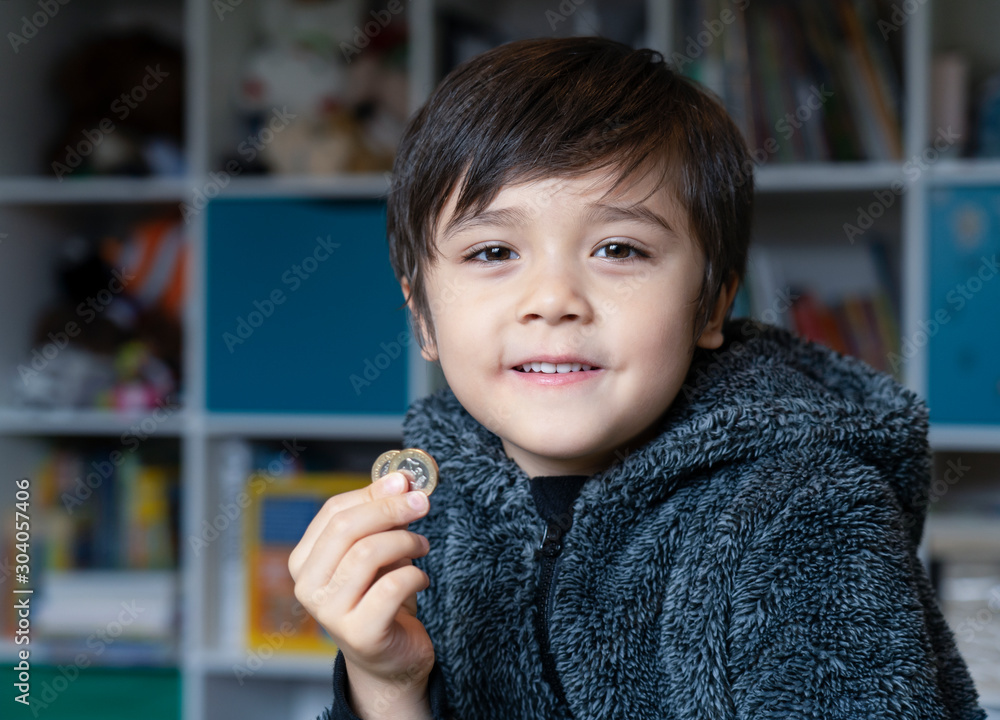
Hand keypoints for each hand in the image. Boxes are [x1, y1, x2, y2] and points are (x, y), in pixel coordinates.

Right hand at [289, 471, 434, 714]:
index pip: (334, 512)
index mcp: (304, 560)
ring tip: (423, 545)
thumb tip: (400, 479)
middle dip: (390, 509)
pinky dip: (415, 574)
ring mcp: (329, 612)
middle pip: (347, 529)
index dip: (372, 492)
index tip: (405, 482)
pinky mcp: (359, 633)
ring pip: (368, 554)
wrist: (389, 658)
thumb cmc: (381, 596)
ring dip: (406, 541)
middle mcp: (308, 587)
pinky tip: (421, 578)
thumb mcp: (376, 550)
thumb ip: (381, 516)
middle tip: (422, 503)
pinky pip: (391, 587)